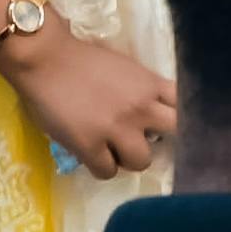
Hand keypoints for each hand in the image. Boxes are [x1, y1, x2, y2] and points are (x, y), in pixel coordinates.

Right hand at [0, 27, 178, 176]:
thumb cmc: (81, 59)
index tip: (170, 125)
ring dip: (127, 157)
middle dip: (159, 139)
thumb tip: (150, 114)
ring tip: (112, 148)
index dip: (182, 118)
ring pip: (142, 161)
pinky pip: (107, 172)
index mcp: (149, 84)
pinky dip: (100, 166)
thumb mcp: (124, 69)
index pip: (185, 106)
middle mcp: (140, 107)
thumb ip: (141, 90)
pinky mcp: (90, 146)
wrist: (45, 59)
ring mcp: (116, 128)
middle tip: (140, 139)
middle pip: (173, 135)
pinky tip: (91, 153)